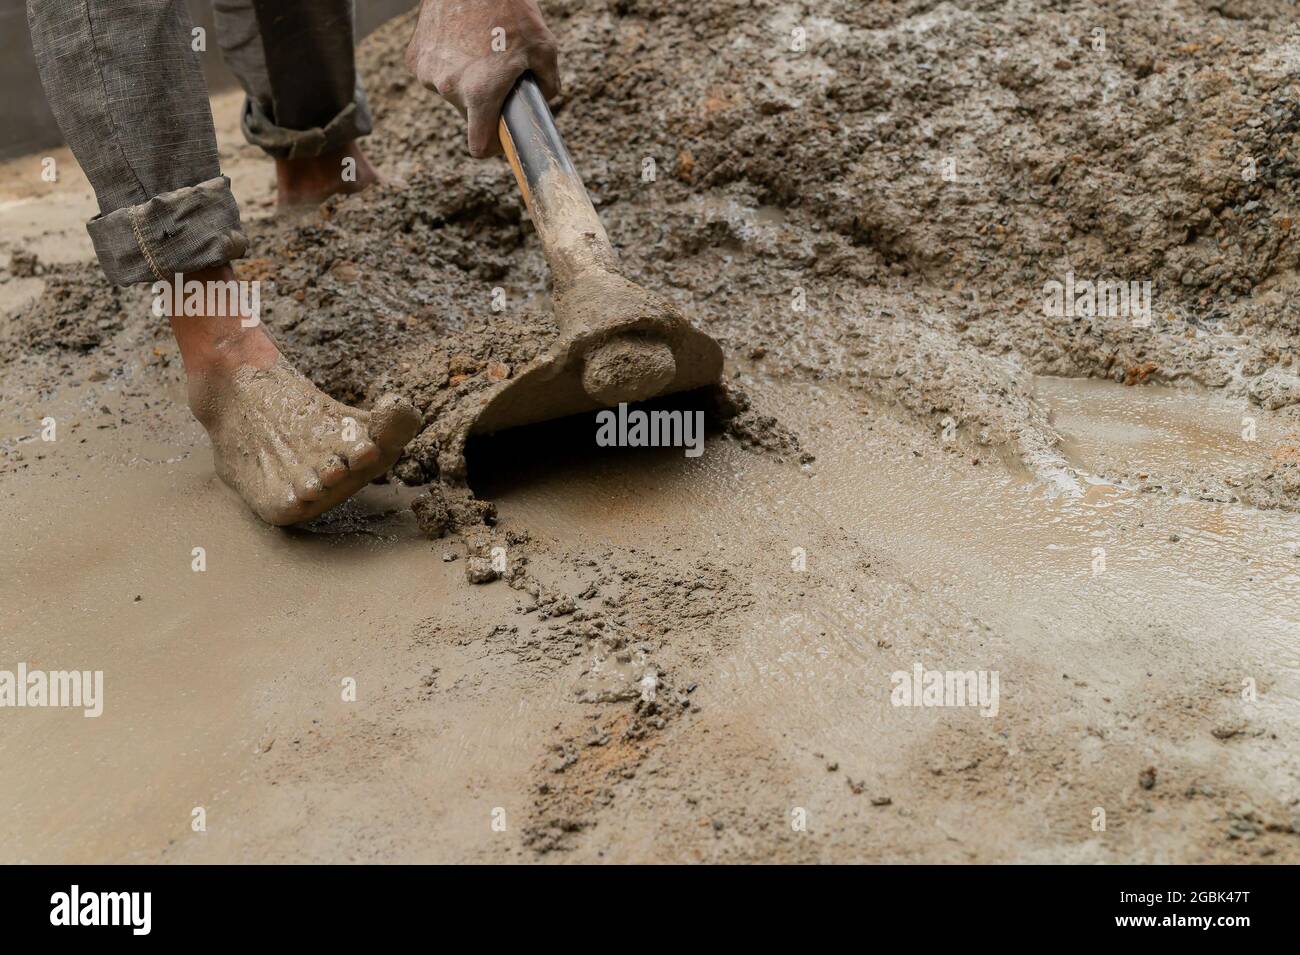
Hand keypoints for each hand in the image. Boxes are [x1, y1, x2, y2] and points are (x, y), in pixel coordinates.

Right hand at [405, 0, 559, 157]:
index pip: (479, 146)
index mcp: (480, 92)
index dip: (493, 145)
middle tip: (496, 75)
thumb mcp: (543, 47)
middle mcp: (449, 87)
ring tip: (478, 50)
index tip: (499, 139)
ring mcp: (428, 73)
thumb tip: (542, 101)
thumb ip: (547, 84)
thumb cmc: (509, 8)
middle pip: (468, 116)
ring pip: (450, 93)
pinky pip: (434, 74)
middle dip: (483, 103)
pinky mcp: (415, 58)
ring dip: (463, 81)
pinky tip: (459, 41)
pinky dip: (447, 64)